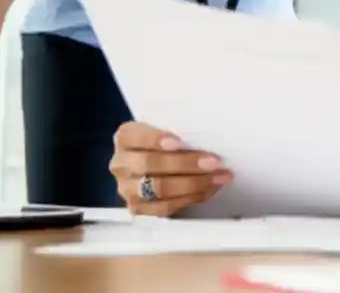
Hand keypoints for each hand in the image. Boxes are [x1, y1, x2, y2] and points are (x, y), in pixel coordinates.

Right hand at [109, 122, 231, 216]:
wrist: (158, 165)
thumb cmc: (168, 143)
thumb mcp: (169, 130)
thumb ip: (180, 132)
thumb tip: (208, 139)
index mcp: (125, 137)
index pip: (135, 136)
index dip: (155, 139)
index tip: (180, 142)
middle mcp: (121, 163)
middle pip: (149, 164)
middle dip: (185, 164)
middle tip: (214, 162)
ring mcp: (127, 188)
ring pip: (158, 189)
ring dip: (193, 184)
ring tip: (218, 177)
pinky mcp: (138, 208)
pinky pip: (165, 207)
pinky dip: (190, 198)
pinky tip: (209, 189)